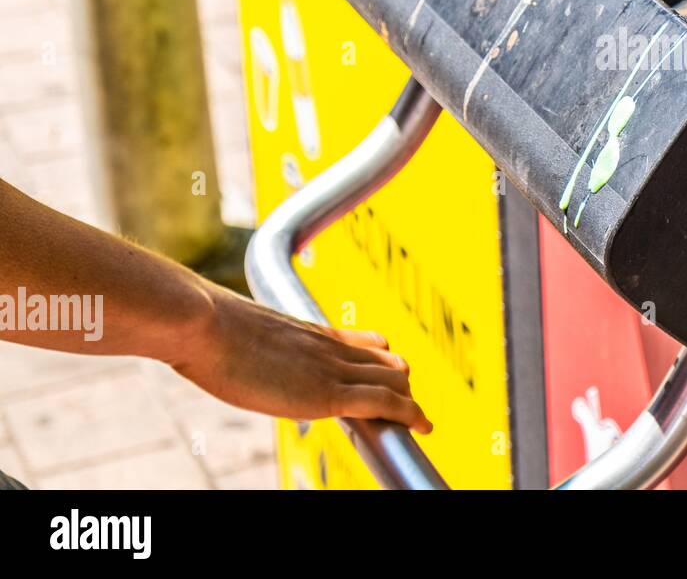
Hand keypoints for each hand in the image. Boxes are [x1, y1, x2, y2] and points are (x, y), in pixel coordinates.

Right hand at [167, 285, 431, 433]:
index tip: (387, 381)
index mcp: (310, 333)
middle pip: (388, 360)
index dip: (381, 364)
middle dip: (400, 386)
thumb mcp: (233, 335)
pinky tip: (422, 427)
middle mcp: (329, 347)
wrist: (201, 323)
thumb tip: (225, 354)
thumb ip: (248, 347)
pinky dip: (411, 414)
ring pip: (395, 378)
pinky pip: (384, 400)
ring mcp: (331, 367)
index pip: (366, 343)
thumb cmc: (202, 329)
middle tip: (401, 410)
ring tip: (415, 422)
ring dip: (408, 401)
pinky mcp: (327, 391)